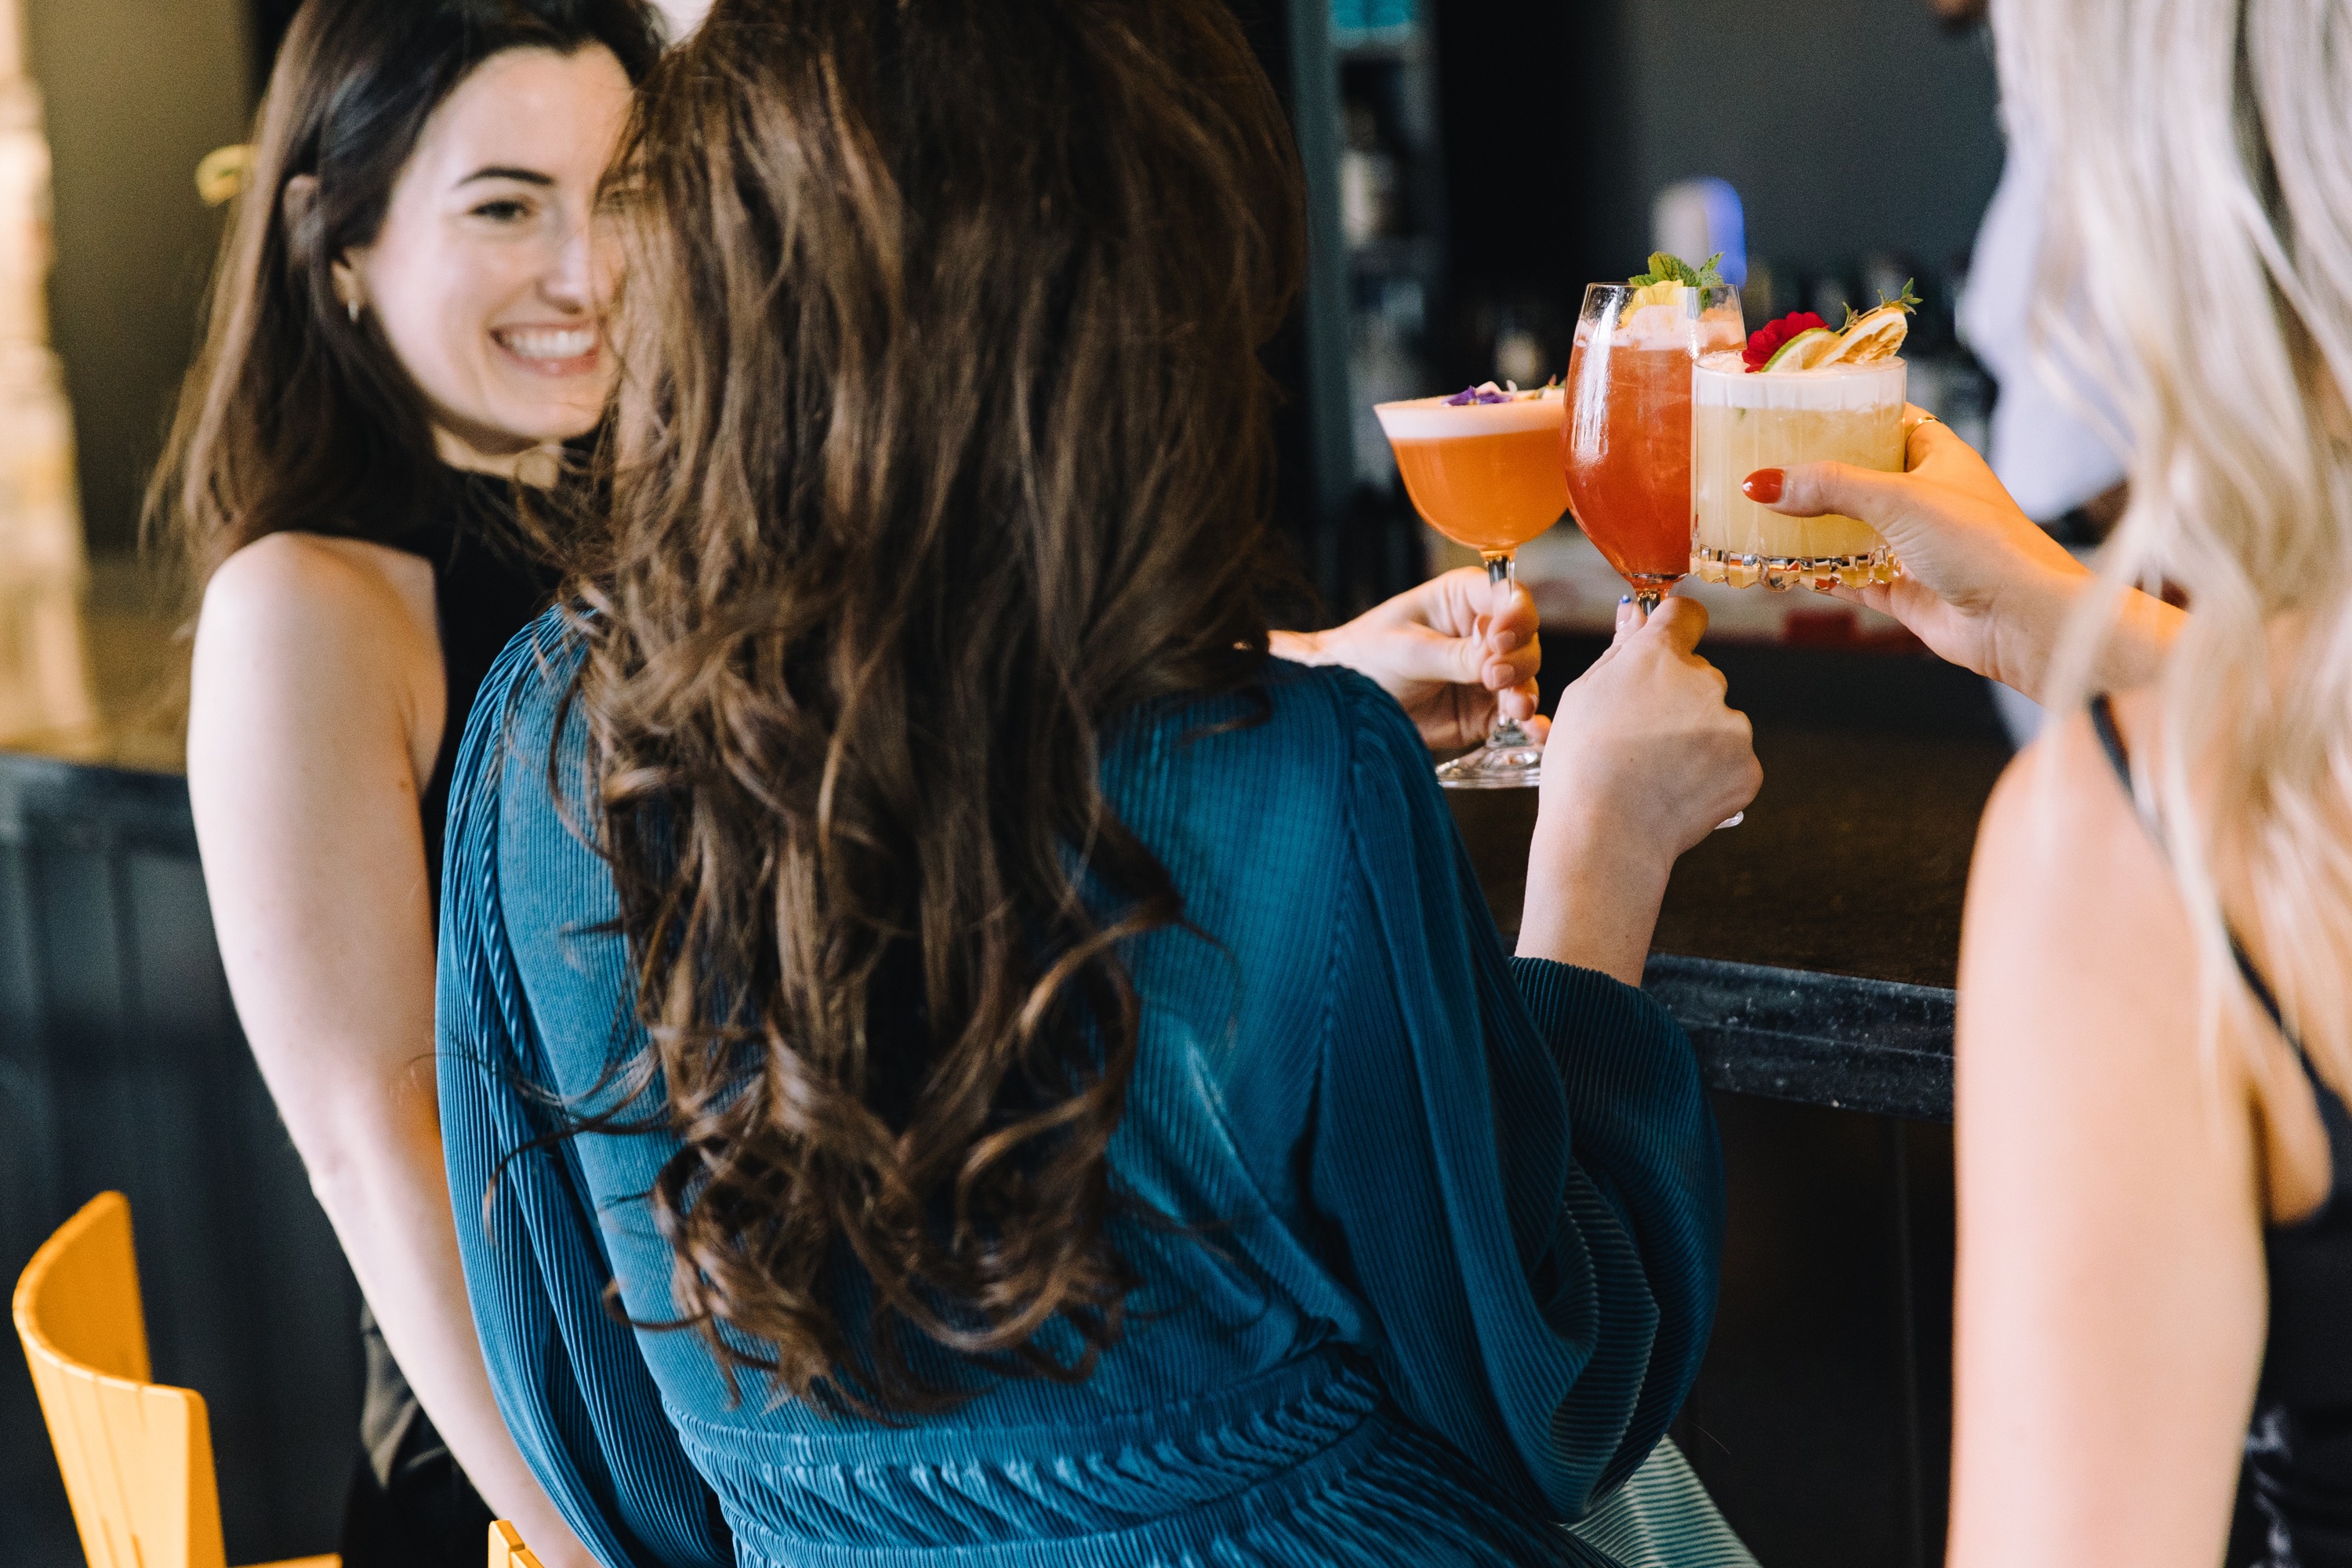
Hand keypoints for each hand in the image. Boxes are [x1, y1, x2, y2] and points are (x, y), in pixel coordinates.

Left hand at [1271, 568, 1545, 751]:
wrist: (1342, 705)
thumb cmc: (1365, 658)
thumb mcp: (1407, 651)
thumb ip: (1455, 654)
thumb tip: (1497, 657)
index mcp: (1463, 599)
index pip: (1507, 597)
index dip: (1514, 615)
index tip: (1500, 637)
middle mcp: (1483, 633)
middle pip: (1524, 639)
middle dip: (1517, 659)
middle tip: (1493, 676)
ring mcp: (1487, 673)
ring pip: (1525, 678)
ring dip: (1524, 692)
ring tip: (1515, 708)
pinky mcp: (1485, 711)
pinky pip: (1516, 717)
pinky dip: (1529, 724)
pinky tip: (1535, 733)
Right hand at [1517, 598, 1759, 984]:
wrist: (1605, 837)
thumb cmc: (1580, 767)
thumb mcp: (1582, 696)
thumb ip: (1619, 652)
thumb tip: (1635, 616)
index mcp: (1659, 656)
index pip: (1686, 615)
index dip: (1676, 628)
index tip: (1669, 645)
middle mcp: (1704, 682)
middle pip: (1699, 676)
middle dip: (1677, 698)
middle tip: (1640, 738)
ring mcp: (1732, 726)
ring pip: (1717, 720)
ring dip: (1696, 738)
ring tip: (1655, 773)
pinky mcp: (1748, 768)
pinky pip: (1732, 762)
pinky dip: (1711, 775)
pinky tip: (1676, 792)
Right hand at [1749, 409, 2175, 702]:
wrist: (2019, 619)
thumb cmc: (1982, 544)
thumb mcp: (1897, 498)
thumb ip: (1828, 488)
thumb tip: (1762, 483)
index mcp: (1937, 456)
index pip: (1885, 421)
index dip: (1845, 414)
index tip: (1797, 410)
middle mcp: (1925, 497)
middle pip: (1858, 478)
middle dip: (1813, 477)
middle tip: (1763, 466)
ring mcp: (1913, 545)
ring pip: (1849, 530)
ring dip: (1810, 529)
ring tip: (1759, 518)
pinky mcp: (1904, 589)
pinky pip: (1850, 578)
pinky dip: (1819, 575)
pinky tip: (1784, 570)